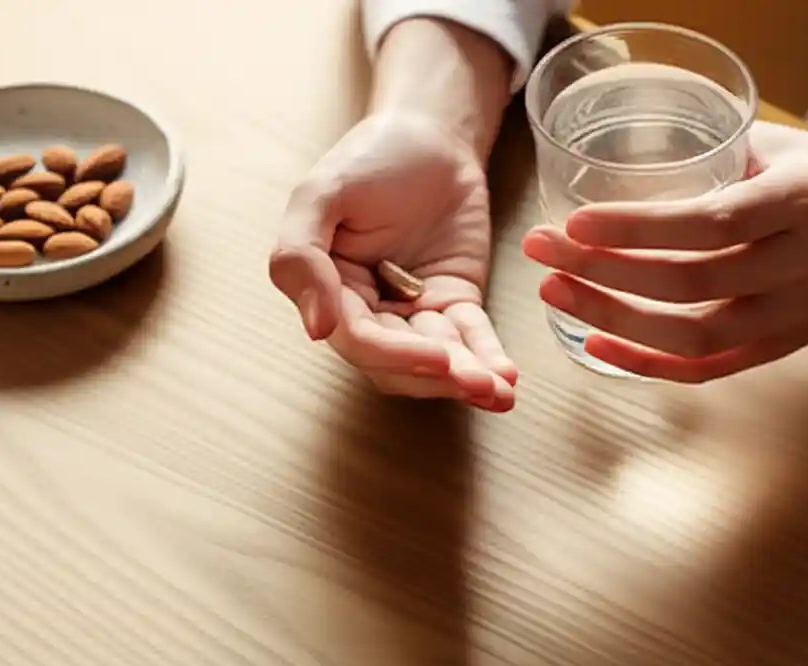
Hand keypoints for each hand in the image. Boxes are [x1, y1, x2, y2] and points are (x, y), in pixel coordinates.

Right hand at [270, 114, 517, 410]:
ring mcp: (412, 307)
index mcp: (326, 288)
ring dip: (466, 378)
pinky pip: (470, 335)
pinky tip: (506, 375)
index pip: (357, 338)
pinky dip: (487, 356)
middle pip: (397, 362)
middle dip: (438, 377)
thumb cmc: (371, 156)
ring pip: (435, 357)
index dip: (395, 355)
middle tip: (478, 383)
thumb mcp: (322, 193)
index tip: (437, 358)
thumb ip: (301, 256)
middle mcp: (366, 307)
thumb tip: (316, 329)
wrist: (431, 132)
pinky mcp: (454, 298)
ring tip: (500, 391)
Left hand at [523, 122, 807, 382]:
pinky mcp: (785, 345)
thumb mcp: (797, 150)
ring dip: (613, 320)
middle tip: (542, 252)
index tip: (576, 222)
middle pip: (687, 283)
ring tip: (555, 296)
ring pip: (692, 334)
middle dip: (602, 273)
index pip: (708, 223)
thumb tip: (644, 157)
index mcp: (801, 202)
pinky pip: (711, 367)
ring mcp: (793, 314)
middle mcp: (797, 264)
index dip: (637, 229)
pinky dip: (650, 365)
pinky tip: (598, 346)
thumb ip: (724, 154)